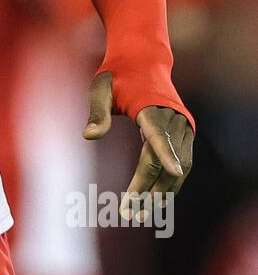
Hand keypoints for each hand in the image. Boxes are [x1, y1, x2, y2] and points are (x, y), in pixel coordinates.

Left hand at [83, 71, 193, 222]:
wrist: (143, 60)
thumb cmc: (117, 74)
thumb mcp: (100, 88)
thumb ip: (97, 112)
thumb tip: (89, 136)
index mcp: (151, 105)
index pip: (159, 134)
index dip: (166, 154)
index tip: (172, 172)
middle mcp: (172, 117)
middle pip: (164, 159)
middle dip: (149, 189)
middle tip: (129, 214)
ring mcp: (182, 125)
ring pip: (179, 166)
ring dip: (163, 192)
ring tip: (141, 214)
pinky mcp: (185, 132)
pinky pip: (183, 162)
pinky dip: (171, 182)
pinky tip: (155, 200)